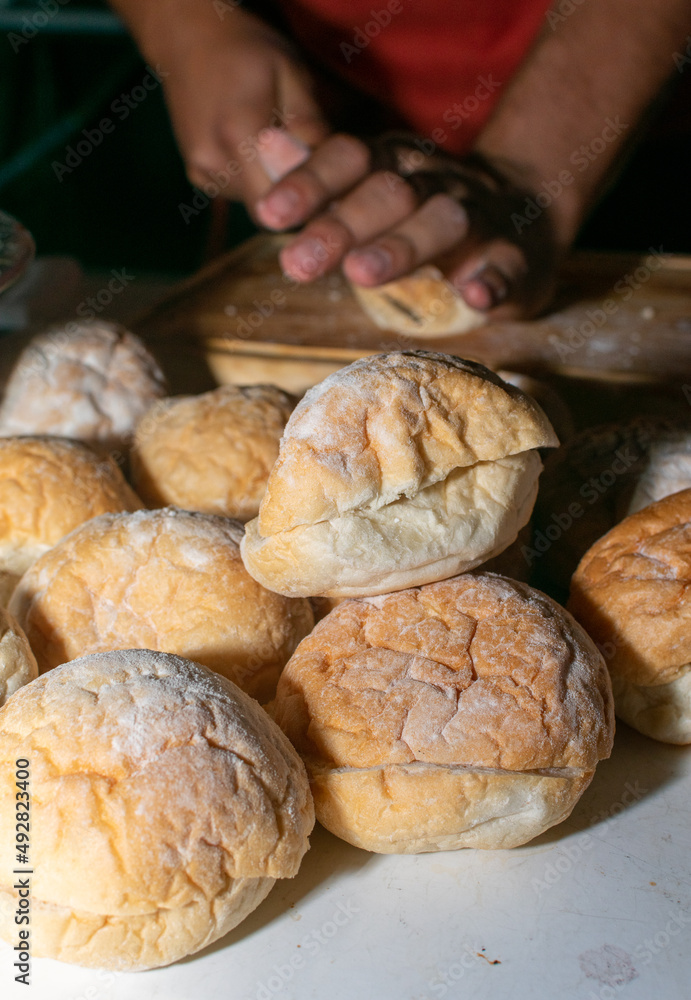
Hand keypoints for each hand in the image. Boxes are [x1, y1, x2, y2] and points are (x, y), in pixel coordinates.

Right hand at [156, 9, 328, 208]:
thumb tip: (330, 170)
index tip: (326, 185)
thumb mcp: (291, 73)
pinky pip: (236, 192)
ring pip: (253, 201)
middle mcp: (213, 159)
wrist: (190, 40)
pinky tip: (253, 147)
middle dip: (292, 192)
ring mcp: (201, 170)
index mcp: (238, 131)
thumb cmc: (249, 51)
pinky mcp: (197, 174)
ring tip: (276, 145)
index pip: (281, 197)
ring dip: (272, 184)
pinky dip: (252, 179)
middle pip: (268, 205)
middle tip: (306, 160)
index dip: (307, 200)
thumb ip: (309, 123)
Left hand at [255, 133, 558, 318]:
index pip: (350, 159)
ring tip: (362, 273)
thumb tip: (266, 143)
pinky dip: (493, 279)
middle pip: (389, 193)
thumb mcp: (373, 187)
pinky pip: (507, 265)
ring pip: (445, 221)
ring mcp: (480, 217)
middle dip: (341, 225)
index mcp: (394, 165)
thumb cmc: (426, 214)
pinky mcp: (515, 258)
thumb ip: (322, 174)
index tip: (269, 215)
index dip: (310, 182)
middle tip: (297, 263)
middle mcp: (435, 182)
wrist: (526, 218)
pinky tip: (475, 294)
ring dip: (403, 246)